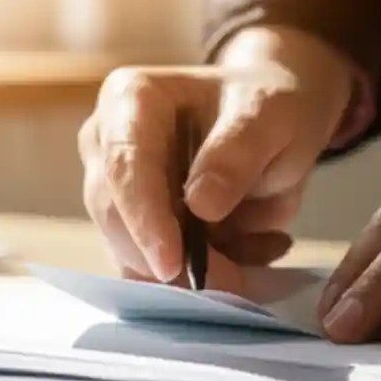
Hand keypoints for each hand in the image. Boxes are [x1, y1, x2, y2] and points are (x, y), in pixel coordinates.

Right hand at [79, 25, 354, 293]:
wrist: (273, 120)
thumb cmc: (266, 105)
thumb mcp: (269, 117)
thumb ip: (237, 154)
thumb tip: (200, 206)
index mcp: (130, 100)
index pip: (124, 166)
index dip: (144, 218)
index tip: (174, 262)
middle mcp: (107, 144)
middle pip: (115, 217)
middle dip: (170, 260)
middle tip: (234, 280)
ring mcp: (117, 190)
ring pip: (132, 253)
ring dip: (196, 271)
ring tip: (259, 246)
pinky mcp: (135, 228)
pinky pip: (158, 270)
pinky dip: (208, 275)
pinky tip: (253, 249)